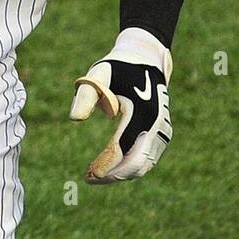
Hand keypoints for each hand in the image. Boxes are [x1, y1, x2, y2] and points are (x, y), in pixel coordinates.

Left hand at [69, 27, 173, 182]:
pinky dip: (130, 167)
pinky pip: (148, 158)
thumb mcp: (98, 75)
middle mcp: (156, 124)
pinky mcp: (162, 133)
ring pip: (144, 164)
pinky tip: (110, 168)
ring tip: (94, 175)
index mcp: (141, 112)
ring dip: (121, 174)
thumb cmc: (117, 68)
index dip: (106, 165)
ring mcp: (162, 130)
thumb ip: (85, 95)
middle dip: (113, 176)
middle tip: (89, 179)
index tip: (88, 175)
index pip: (123, 148)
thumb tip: (75, 119)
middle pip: (137, 163)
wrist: (146, 60)